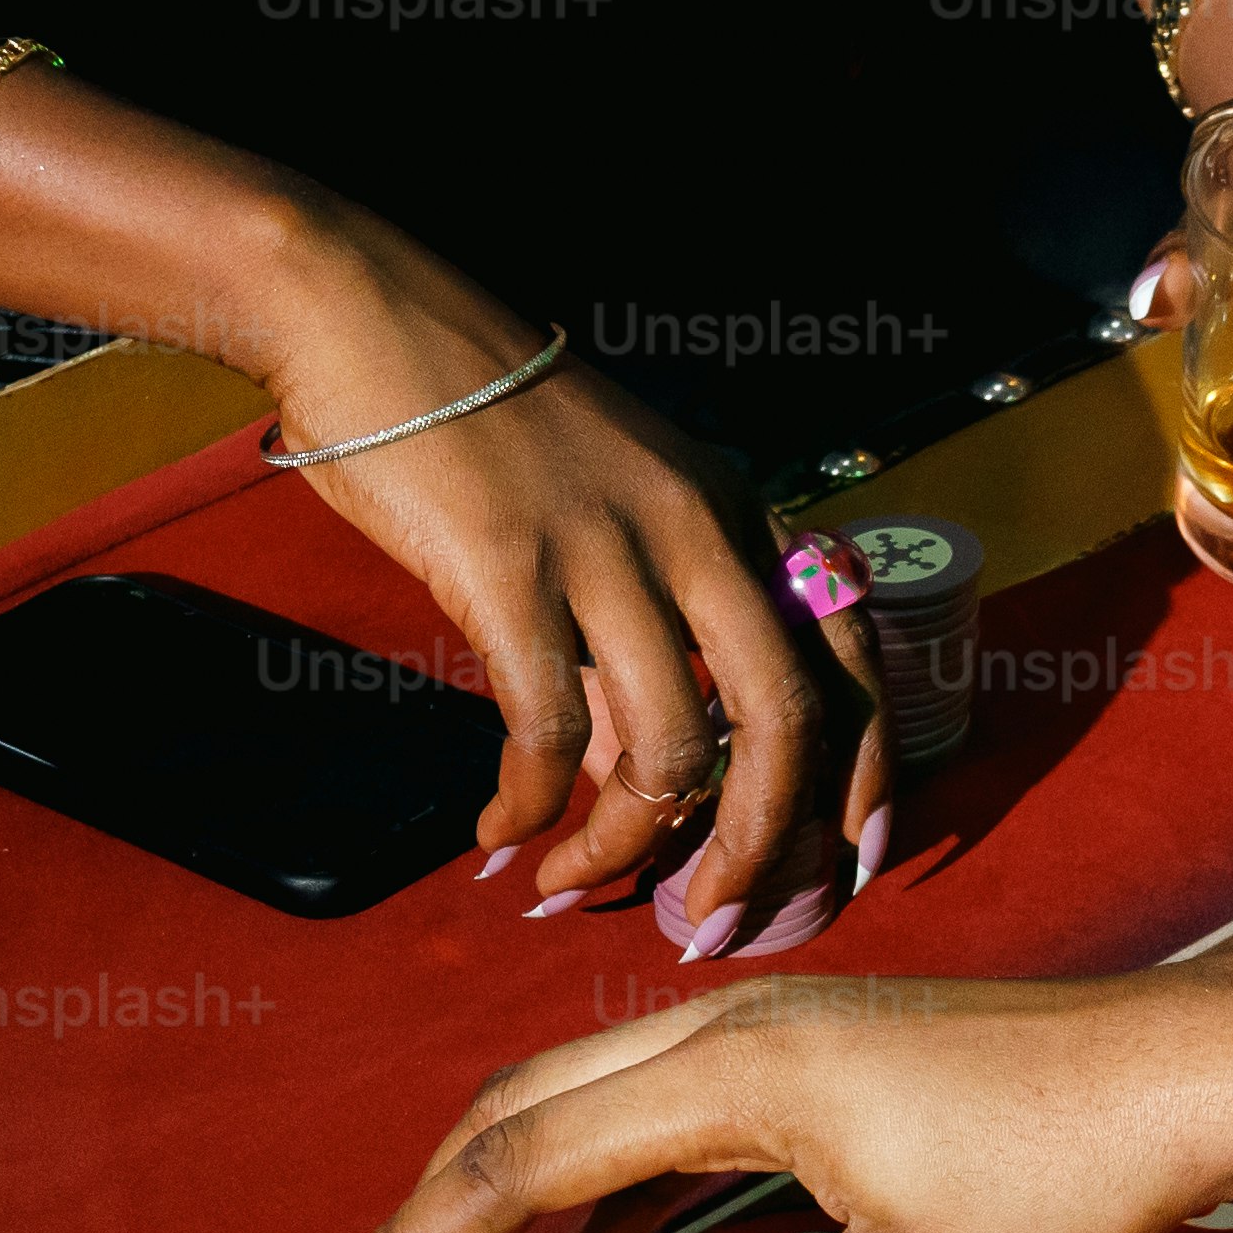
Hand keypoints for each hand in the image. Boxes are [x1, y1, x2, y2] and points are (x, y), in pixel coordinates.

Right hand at [239, 227, 884, 945]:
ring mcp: (608, 547)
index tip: (856, 860)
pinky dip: (528, 806)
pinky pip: (543, 731)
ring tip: (571, 886)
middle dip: (767, 847)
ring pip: (667, 747)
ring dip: (626, 846)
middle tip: (719, 920)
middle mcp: (696, 526)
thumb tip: (638, 775)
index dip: (867, 771)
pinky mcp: (510, 570)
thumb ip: (637, 634)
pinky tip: (500, 834)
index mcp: (736, 507)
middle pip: (786, 722)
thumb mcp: (604, 509)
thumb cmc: (480, 421)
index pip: (851, 654)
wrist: (366, 313)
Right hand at [298, 959, 1232, 1232]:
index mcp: (737, 1077)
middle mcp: (732, 1022)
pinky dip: (584, 1148)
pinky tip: (573, 1217)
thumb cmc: (1067, 1178)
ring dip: (500, 1171)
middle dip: (429, 1201)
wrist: (1185, 1069)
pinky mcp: (810, 1032)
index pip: (526, 1163)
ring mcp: (771, 1016)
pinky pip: (653, 1084)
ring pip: (585, 1086)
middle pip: (526, 1107)